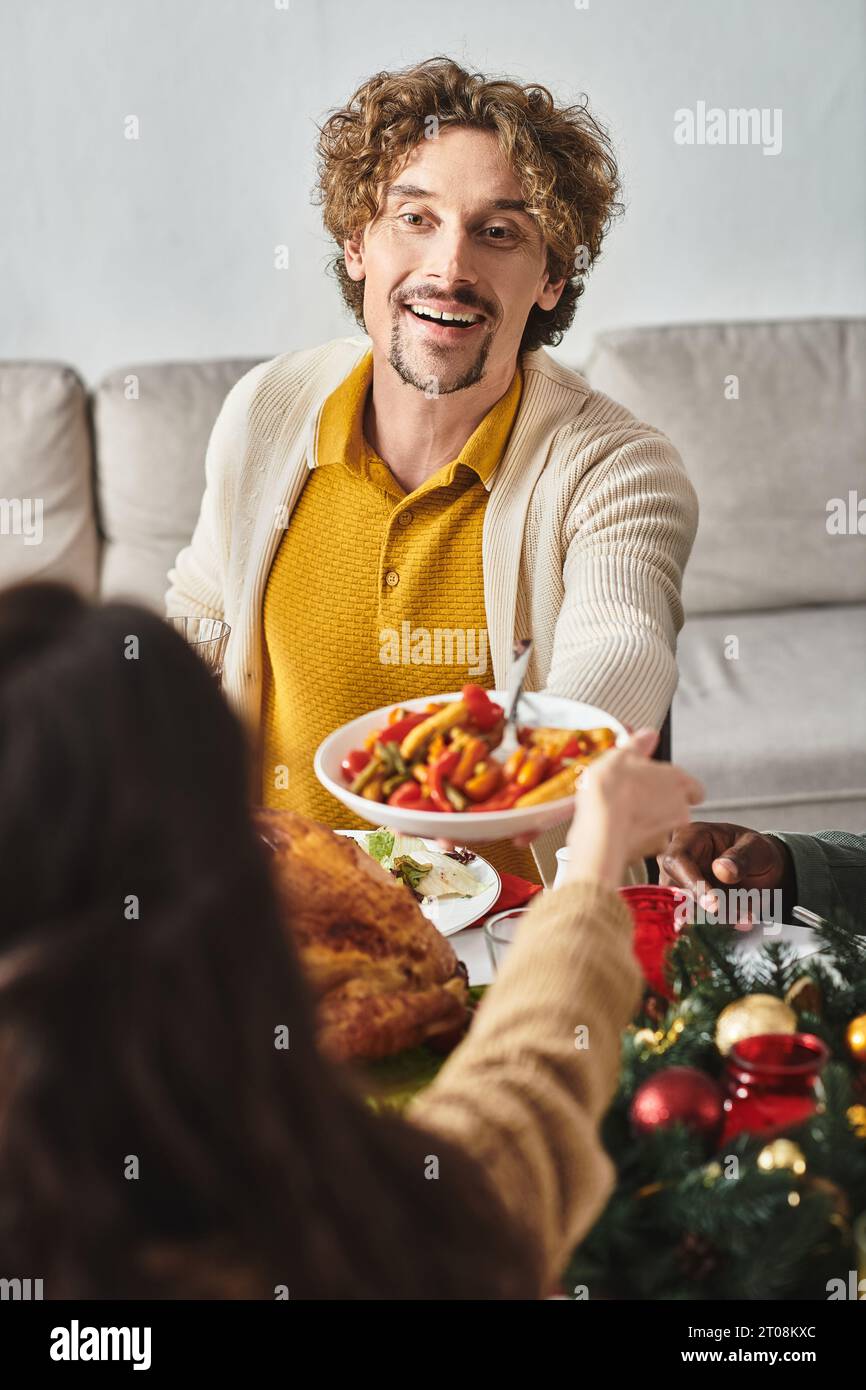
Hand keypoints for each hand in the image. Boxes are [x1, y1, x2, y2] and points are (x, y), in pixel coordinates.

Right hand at [563, 729, 703, 888]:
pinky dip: (636, 836)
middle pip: (676, 805)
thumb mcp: (621, 756)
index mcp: (678, 780)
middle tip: (635, 794)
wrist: (600, 831)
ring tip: (622, 811)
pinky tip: (619, 827)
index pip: (695, 787)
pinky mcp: (652, 850)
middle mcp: (680, 807)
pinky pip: (647, 841)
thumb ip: (639, 744)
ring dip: (648, 819)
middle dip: (659, 802)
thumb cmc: (612, 791)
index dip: (680, 786)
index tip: (663, 783)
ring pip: (662, 823)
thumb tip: (649, 734)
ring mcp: (668, 830)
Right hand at [658, 821, 793, 915]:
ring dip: (717, 918)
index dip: (692, 883)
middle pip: (674, 890)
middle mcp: (676, 861)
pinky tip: (743, 920)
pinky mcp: (685, 905)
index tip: (714, 903)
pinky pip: (696, 921)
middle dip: (707, 907)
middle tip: (741, 913)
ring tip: (747, 916)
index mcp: (690, 838)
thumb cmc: (755, 851)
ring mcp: (677, 885)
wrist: (760, 869)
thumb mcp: (756, 848)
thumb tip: (720, 869)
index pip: (677, 860)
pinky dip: (720, 925)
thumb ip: (741, 857)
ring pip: (685, 910)